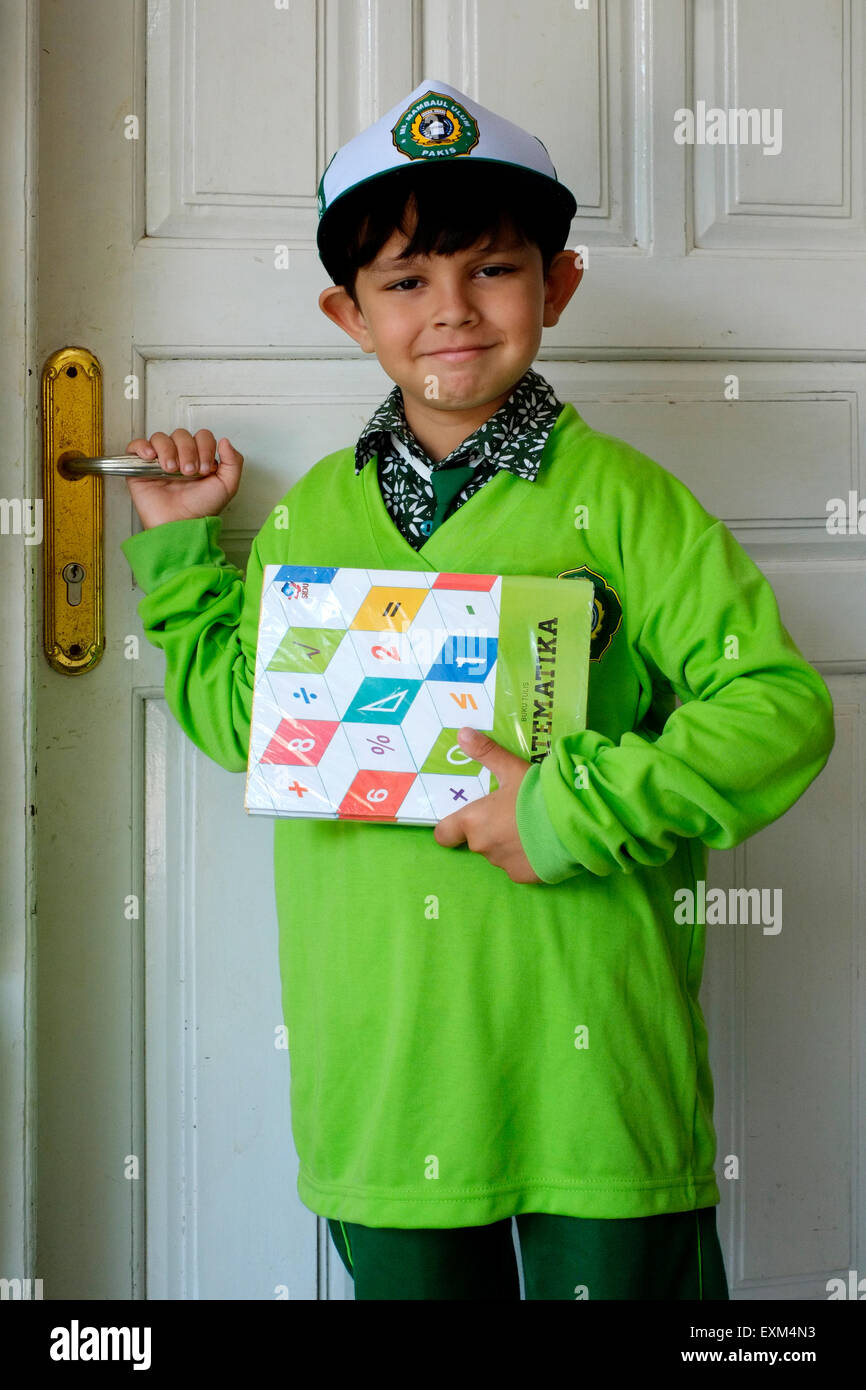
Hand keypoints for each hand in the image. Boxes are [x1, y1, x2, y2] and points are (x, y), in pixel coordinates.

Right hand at [124, 428, 243, 529]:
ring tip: (171, 470)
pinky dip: (142, 447)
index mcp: (199, 458)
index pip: (201, 436)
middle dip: (187, 451)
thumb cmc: (201, 510)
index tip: (204, 469)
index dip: (204, 447)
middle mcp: (179, 457)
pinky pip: (136, 446)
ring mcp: (160, 461)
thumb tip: (225, 441)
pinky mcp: (140, 468)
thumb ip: (233, 462)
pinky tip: (151, 457)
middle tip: (188, 472)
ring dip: (168, 451)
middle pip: (181, 435)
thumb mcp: (227, 486)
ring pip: (160, 438)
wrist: (181, 524)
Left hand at [433, 727, 542, 883]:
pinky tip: (543, 843)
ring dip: (509, 842)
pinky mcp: (523, 877)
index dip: (451, 829)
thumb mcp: (512, 768)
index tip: (464, 821)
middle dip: (491, 829)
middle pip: (478, 840)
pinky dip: (527, 857)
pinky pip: (519, 866)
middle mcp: (482, 846)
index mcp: (473, 821)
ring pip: (499, 852)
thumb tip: (462, 733)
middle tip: (514, 813)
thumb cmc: (536, 793)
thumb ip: (486, 752)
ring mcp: (502, 864)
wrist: (572, 821)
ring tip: (533, 826)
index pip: (444, 834)